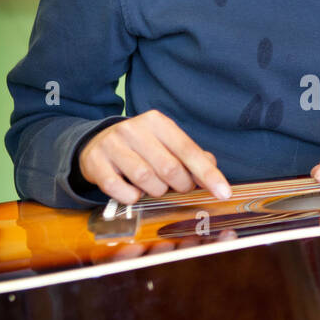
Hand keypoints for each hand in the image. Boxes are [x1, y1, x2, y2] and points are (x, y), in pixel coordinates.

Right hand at [79, 109, 231, 204]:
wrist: (96, 144)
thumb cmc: (140, 147)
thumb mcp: (165, 144)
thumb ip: (191, 155)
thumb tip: (212, 167)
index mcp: (157, 122)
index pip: (188, 150)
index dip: (208, 175)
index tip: (223, 193)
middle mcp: (134, 129)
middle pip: (169, 168)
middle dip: (180, 185)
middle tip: (178, 188)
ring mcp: (113, 144)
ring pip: (146, 179)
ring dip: (156, 191)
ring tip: (154, 187)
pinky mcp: (97, 163)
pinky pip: (123, 191)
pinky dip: (132, 197)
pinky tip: (133, 191)